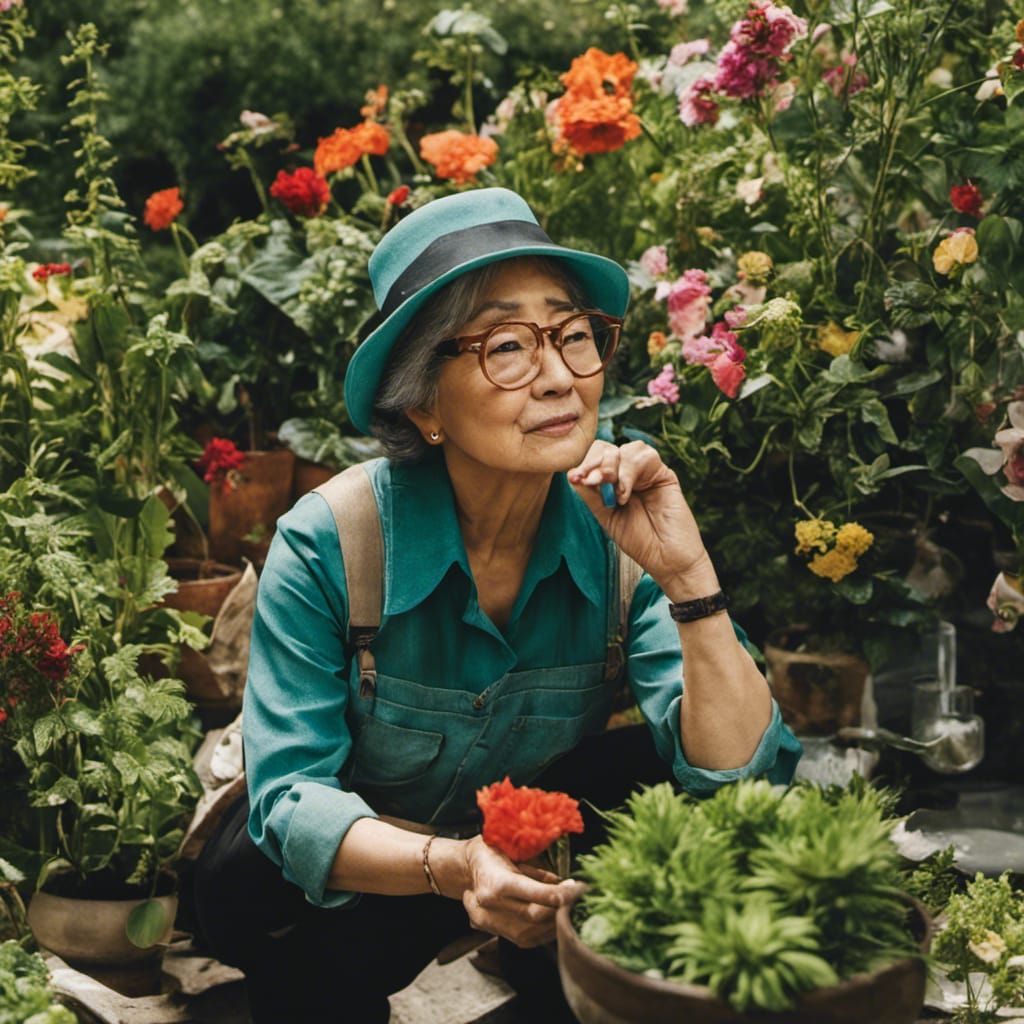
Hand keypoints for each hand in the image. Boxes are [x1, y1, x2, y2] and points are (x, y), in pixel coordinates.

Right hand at [460, 836, 581, 947]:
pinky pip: (527, 939)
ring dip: (556, 921)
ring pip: (533, 933)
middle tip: (579, 895)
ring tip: (571, 906)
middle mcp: (490, 906)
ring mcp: (490, 924)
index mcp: (494, 881)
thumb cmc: (490, 851)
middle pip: (535, 917)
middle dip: (561, 908)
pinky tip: (556, 917)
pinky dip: (545, 930)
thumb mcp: (512, 848)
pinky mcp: (495, 933)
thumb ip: (537, 869)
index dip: (558, 895)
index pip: (532, 894)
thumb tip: (563, 883)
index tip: (577, 888)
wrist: (463, 869)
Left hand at [568, 440, 716, 598]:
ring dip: (614, 468)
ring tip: (614, 494)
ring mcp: (646, 473)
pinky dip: (630, 472)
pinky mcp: (664, 474)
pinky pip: (645, 456)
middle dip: (597, 463)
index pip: (595, 459)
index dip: (585, 464)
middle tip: (593, 481)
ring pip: (625, 449)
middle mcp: (628, 474)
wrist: (666, 558)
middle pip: (607, 448)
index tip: (576, 478)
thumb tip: (571, 474)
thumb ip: (591, 496)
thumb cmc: (638, 541)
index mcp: (612, 483)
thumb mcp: (606, 517)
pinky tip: (626, 494)